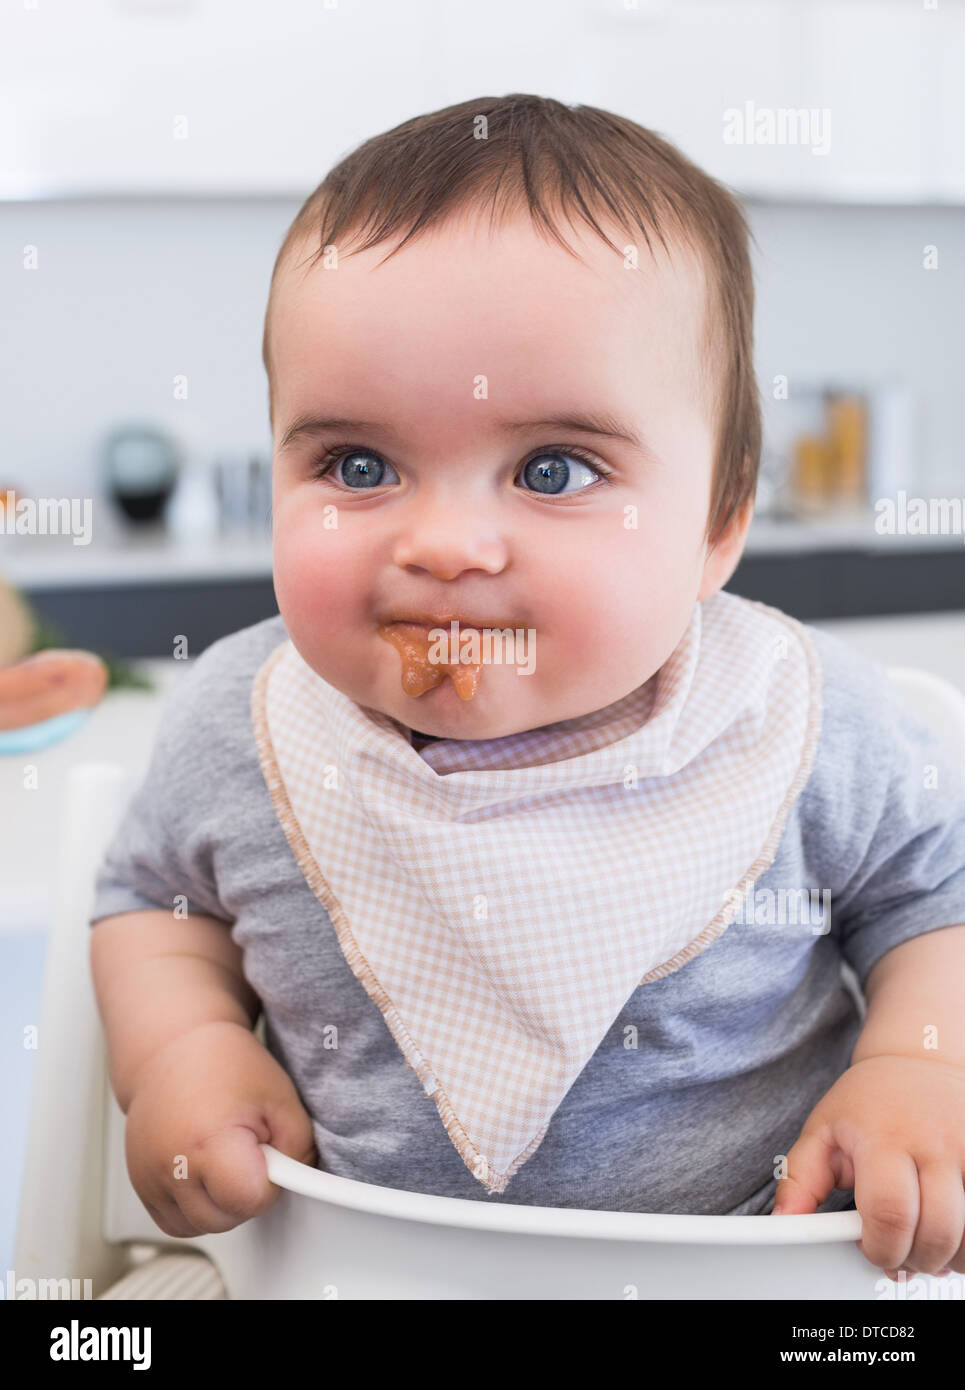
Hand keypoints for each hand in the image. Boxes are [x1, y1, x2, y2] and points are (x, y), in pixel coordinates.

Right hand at [124, 1020, 317, 1236]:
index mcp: (208, 1142)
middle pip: (223, 1220)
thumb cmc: (227, 1065)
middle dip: (245, 1196)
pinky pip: (174, 1221)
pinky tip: (205, 1173)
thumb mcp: (281, 1098)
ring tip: (225, 1161)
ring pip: (197, 1227)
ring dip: (218, 1206)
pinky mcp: (139, 1184)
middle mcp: (170, 1165)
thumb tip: (298, 1183)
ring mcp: (148, 1178)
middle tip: (249, 1154)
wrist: (174, 1046)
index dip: (269, 1184)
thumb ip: (299, 1148)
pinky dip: (194, 1208)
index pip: (249, 1201)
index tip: (269, 1156)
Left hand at [772, 1055, 964, 1277]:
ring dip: (947, 1256)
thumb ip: (799, 1179)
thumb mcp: (823, 1129)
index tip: (869, 1247)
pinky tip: (950, 1232)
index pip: (890, 1211)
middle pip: (938, 1230)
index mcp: (884, 1136)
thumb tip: (783, 1224)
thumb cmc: (868, 1101)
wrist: (917, 1060)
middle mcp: (935, 1142)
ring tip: (924, 1242)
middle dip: (915, 1259)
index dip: (880, 1246)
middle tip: (899, 1253)